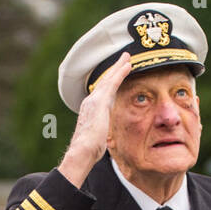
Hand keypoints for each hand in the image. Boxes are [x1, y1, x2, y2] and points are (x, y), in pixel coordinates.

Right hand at [58, 52, 131, 187]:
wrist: (82, 151)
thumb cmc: (89, 151)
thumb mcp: (97, 139)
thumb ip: (100, 133)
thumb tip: (102, 139)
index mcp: (90, 110)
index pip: (102, 92)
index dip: (110, 83)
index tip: (117, 76)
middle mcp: (90, 101)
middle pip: (104, 82)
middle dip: (114, 70)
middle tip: (123, 59)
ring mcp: (94, 100)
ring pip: (108, 79)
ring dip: (118, 67)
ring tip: (127, 58)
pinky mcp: (100, 101)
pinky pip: (112, 82)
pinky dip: (120, 72)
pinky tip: (127, 66)